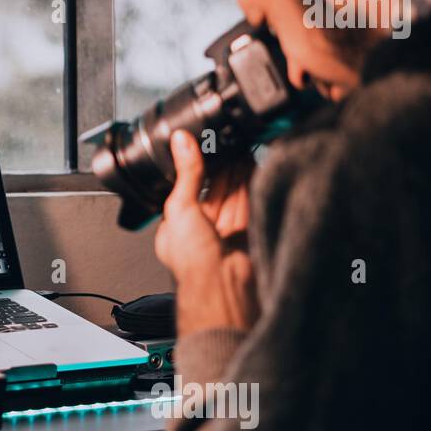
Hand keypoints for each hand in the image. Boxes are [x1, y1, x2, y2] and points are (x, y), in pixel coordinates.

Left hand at [153, 131, 258, 335]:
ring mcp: (225, 233)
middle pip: (214, 191)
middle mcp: (201, 230)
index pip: (188, 189)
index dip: (197, 168)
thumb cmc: (192, 262)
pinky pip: (248, 205)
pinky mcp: (245, 235)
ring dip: (238, 173)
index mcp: (176, 228)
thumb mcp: (181, 208)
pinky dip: (251, 187)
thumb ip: (186, 174)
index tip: (206, 147)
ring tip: (243, 148)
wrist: (222, 287)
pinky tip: (254, 168)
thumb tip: (181, 143)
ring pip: (232, 196)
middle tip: (228, 143)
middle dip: (222, 168)